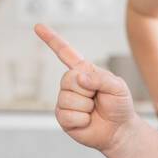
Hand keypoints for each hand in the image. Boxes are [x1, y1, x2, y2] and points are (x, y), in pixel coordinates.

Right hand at [34, 23, 138, 153]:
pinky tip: (87, 121)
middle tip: (97, 98)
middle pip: (68, 79)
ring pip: (68, 99)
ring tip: (92, 110)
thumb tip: (79, 78)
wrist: (119, 130)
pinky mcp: (63, 117)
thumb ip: (101, 79)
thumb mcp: (118, 86)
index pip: (65, 53)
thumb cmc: (119, 105)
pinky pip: (67, 115)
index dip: (51, 39)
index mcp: (84, 71)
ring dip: (85, 107)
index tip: (38, 26)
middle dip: (87, 90)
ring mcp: (65, 100)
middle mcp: (71, 84)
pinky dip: (82, 120)